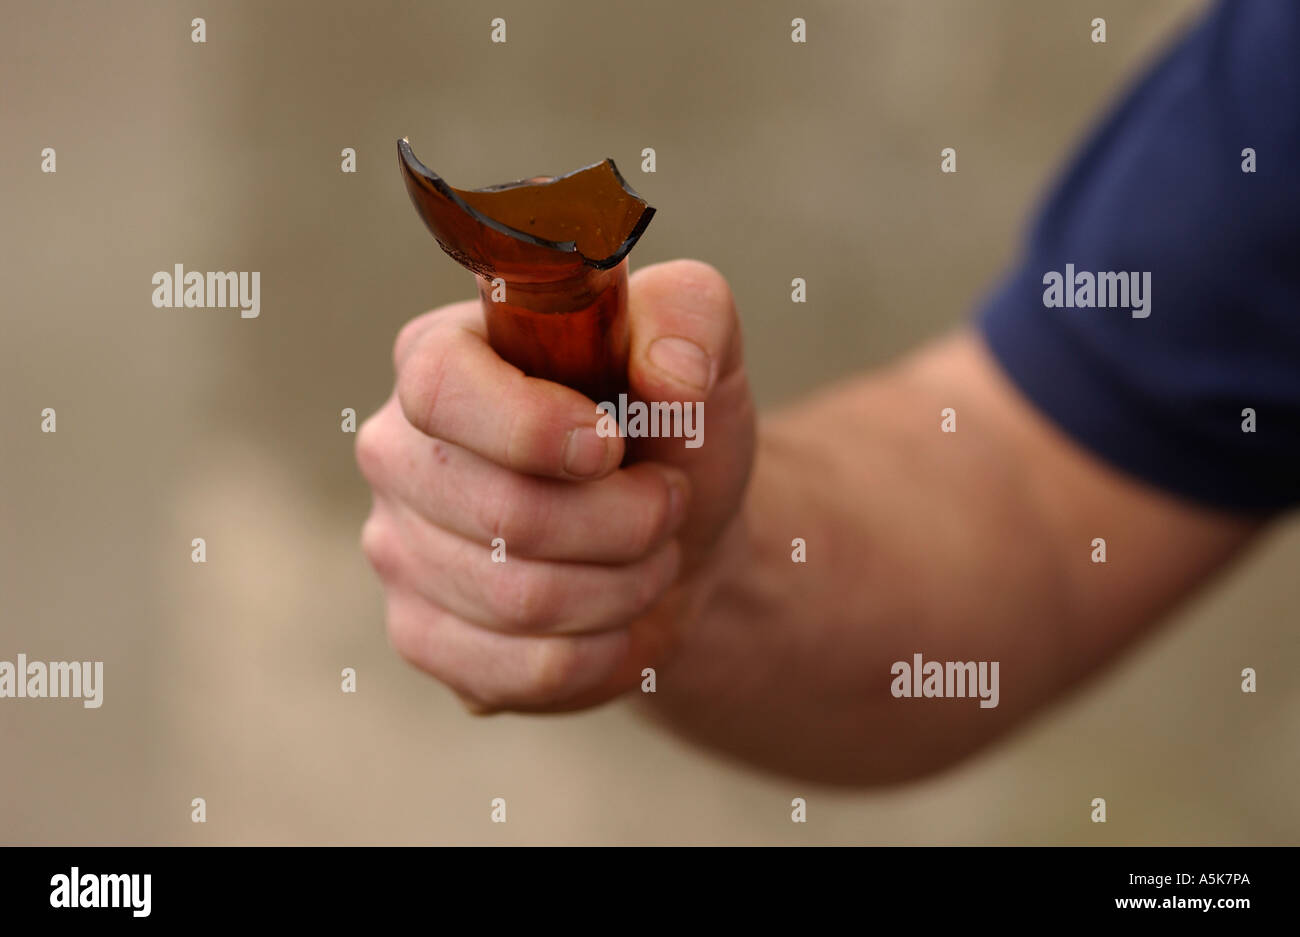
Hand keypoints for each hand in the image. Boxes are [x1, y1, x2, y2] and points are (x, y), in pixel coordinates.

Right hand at [357, 260, 755, 711]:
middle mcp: (398, 453)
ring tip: (649, 554)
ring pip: (522, 601)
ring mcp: (400, 551)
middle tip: (665, 504)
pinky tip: (618, 615)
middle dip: (627, 521)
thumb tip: (669, 375)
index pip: (441, 389)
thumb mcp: (702, 344)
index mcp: (440, 358)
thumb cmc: (672, 429)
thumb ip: (692, 316)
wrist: (680, 536)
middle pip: (505, 512)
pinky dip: (605, 651)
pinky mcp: (424, 636)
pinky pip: (523, 671)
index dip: (535, 428)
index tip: (612, 446)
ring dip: (626, 585)